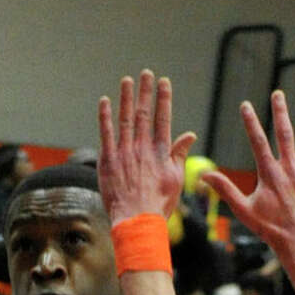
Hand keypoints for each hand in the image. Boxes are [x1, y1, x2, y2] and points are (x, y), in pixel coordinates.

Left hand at [98, 70, 194, 224]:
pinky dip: (105, 116)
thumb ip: (180, 154)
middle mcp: (142, 148)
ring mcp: (124, 153)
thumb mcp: (176, 179)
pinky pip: (106, 133)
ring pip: (125, 119)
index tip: (163, 82)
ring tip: (127, 80)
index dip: (163, 98)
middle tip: (146, 73)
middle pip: (144, 113)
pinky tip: (105, 101)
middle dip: (145, 91)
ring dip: (126, 97)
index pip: (163, 118)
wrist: (137, 222)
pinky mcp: (108, 161)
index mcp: (160, 152)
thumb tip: (190, 135)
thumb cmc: (159, 204)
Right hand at [200, 93, 294, 284]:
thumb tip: (204, 176)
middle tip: (277, 94)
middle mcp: (289, 169)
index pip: (258, 142)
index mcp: (270, 174)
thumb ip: (225, 190)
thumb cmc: (271, 231)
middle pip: (285, 134)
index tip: (245, 105)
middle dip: (280, 112)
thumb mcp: (244, 211)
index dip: (250, 122)